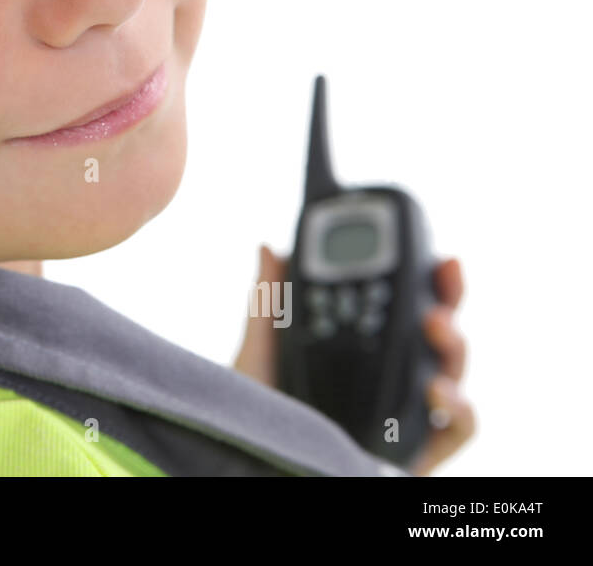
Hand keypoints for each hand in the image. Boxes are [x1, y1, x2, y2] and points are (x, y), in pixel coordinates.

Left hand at [232, 244, 475, 474]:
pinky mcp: (415, 453)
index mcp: (360, 350)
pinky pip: (456, 431)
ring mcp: (405, 414)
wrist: (254, 466)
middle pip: (436, 334)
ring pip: (452, 373)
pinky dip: (459, 407)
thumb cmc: (262, 417)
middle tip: (446, 272)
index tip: (435, 253)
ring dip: (454, 345)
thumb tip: (268, 248)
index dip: (425, 279)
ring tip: (436, 325)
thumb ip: (268, 304)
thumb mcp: (258, 356)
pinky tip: (437, 389)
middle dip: (449, 298)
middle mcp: (390, 379)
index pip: (402, 308)